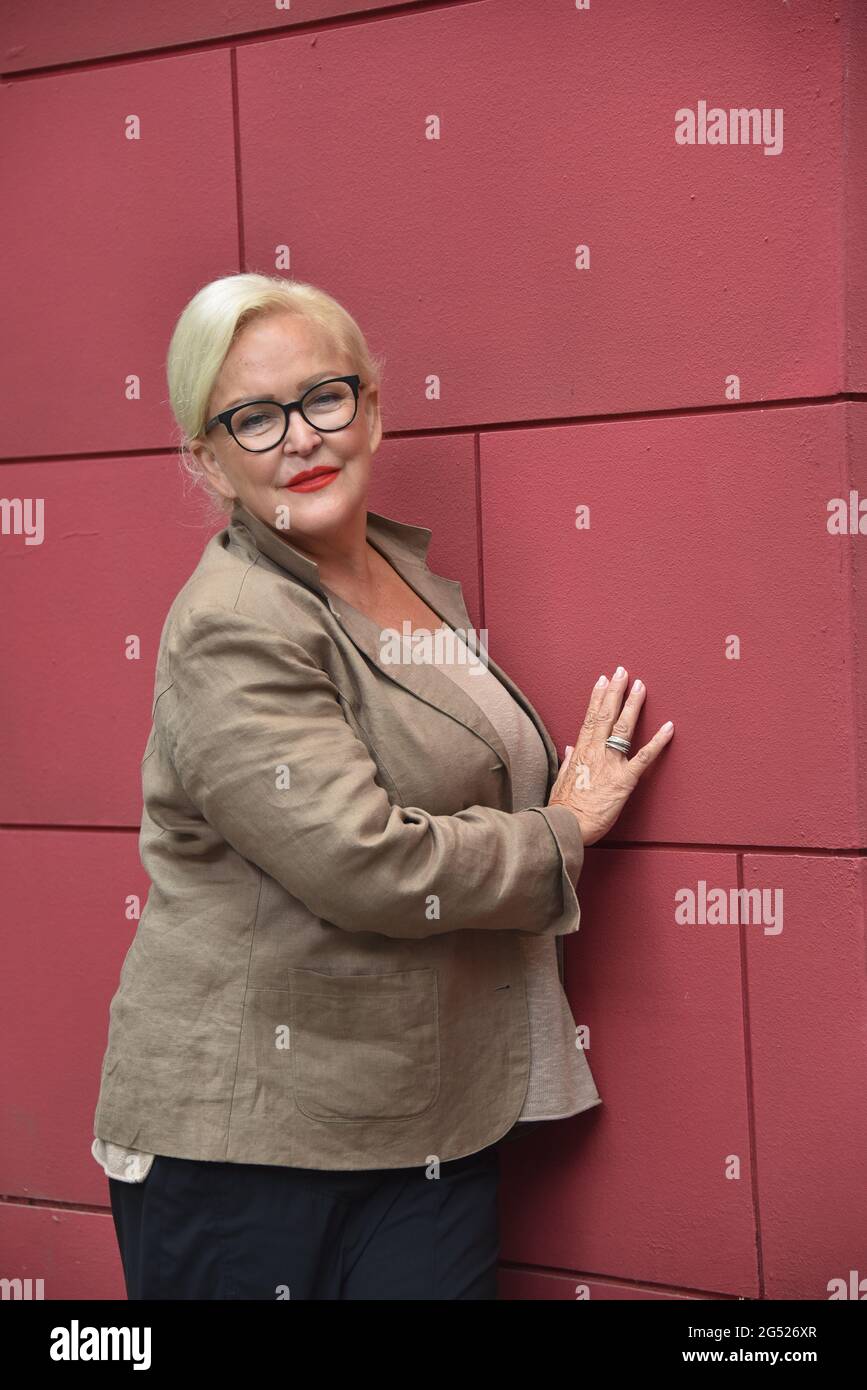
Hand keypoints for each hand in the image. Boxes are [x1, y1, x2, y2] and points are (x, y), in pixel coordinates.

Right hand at [548, 667, 672, 846]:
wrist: (566, 826)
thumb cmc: (564, 808)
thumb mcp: (561, 780)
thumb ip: (568, 762)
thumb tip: (569, 748)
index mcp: (580, 752)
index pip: (590, 718)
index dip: (597, 697)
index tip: (602, 680)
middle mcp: (595, 752)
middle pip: (606, 715)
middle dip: (615, 691)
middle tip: (622, 671)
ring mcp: (611, 764)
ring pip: (623, 728)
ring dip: (632, 705)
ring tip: (640, 686)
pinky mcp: (625, 780)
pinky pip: (644, 757)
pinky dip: (658, 741)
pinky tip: (668, 727)